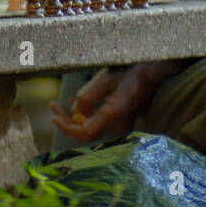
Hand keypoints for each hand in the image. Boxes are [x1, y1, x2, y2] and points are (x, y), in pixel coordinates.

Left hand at [49, 61, 179, 141]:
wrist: (153, 72)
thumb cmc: (130, 72)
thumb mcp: (106, 79)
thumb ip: (88, 96)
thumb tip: (75, 110)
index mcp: (113, 116)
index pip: (84, 133)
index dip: (66, 128)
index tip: (53, 117)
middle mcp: (117, 125)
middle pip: (85, 133)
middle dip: (66, 121)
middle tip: (52, 105)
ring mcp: (119, 124)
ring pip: (89, 129)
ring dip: (73, 118)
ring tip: (60, 103)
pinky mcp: (118, 120)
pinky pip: (97, 123)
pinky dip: (84, 115)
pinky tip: (76, 103)